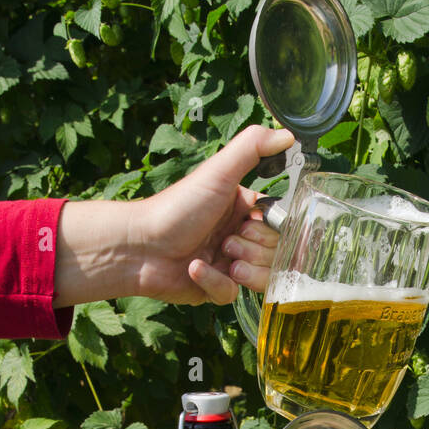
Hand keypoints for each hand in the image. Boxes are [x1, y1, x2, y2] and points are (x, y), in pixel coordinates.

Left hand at [134, 124, 294, 304]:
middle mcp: (239, 236)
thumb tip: (289, 134)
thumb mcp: (218, 173)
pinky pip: (231, 294)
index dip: (271, 231)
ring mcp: (228, 264)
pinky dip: (214, 282)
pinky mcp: (214, 289)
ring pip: (261, 279)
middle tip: (226, 241)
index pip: (281, 227)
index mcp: (244, 210)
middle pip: (275, 255)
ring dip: (242, 267)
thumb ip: (252, 148)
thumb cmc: (177, 207)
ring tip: (218, 256)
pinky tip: (195, 268)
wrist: (139, 245)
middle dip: (253, 250)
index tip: (249, 225)